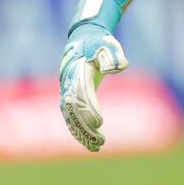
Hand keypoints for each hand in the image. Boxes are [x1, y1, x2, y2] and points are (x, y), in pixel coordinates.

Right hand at [59, 0, 129, 151]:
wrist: (84, 38)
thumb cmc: (100, 42)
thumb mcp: (109, 44)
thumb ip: (113, 55)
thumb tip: (117, 67)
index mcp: (78, 70)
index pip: (82, 93)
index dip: (89, 108)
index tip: (100, 121)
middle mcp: (69, 82)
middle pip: (74, 109)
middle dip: (86, 126)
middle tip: (101, 141)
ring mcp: (66, 90)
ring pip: (70, 116)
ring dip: (82, 132)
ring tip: (96, 146)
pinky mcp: (68, 96)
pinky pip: (69, 117)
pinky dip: (77, 130)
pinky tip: (89, 143)